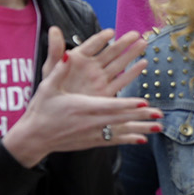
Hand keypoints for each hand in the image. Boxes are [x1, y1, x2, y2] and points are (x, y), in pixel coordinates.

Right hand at [1, 28, 159, 166]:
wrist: (33, 137)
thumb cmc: (41, 109)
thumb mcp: (47, 87)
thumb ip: (60, 70)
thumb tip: (69, 53)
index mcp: (81, 106)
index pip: (108, 105)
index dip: (126, 104)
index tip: (143, 102)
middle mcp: (89, 121)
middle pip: (119, 118)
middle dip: (140, 116)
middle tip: (159, 113)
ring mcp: (91, 133)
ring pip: (120, 131)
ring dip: (140, 129)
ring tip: (158, 127)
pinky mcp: (91, 142)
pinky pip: (113, 141)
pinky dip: (128, 140)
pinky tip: (142, 140)